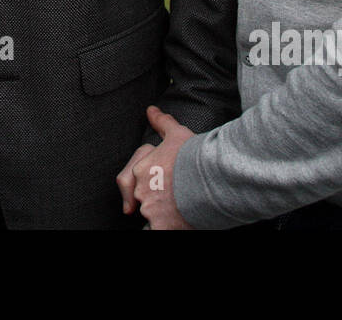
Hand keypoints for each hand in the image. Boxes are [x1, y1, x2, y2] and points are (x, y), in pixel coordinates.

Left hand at [119, 105, 194, 228]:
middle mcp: (142, 190)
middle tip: (167, 199)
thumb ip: (162, 122)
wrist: (212, 175)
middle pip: (140, 199)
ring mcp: (150, 209)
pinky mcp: (162, 225)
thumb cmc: (195, 155)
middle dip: (150, 200)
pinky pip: (154, 231)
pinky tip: (170, 226)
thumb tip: (151, 111)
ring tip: (174, 211)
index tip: (148, 190)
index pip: (129, 179)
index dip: (140, 184)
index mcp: (141, 169)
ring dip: (158, 216)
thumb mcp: (177, 133)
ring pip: (148, 216)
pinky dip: (160, 229)